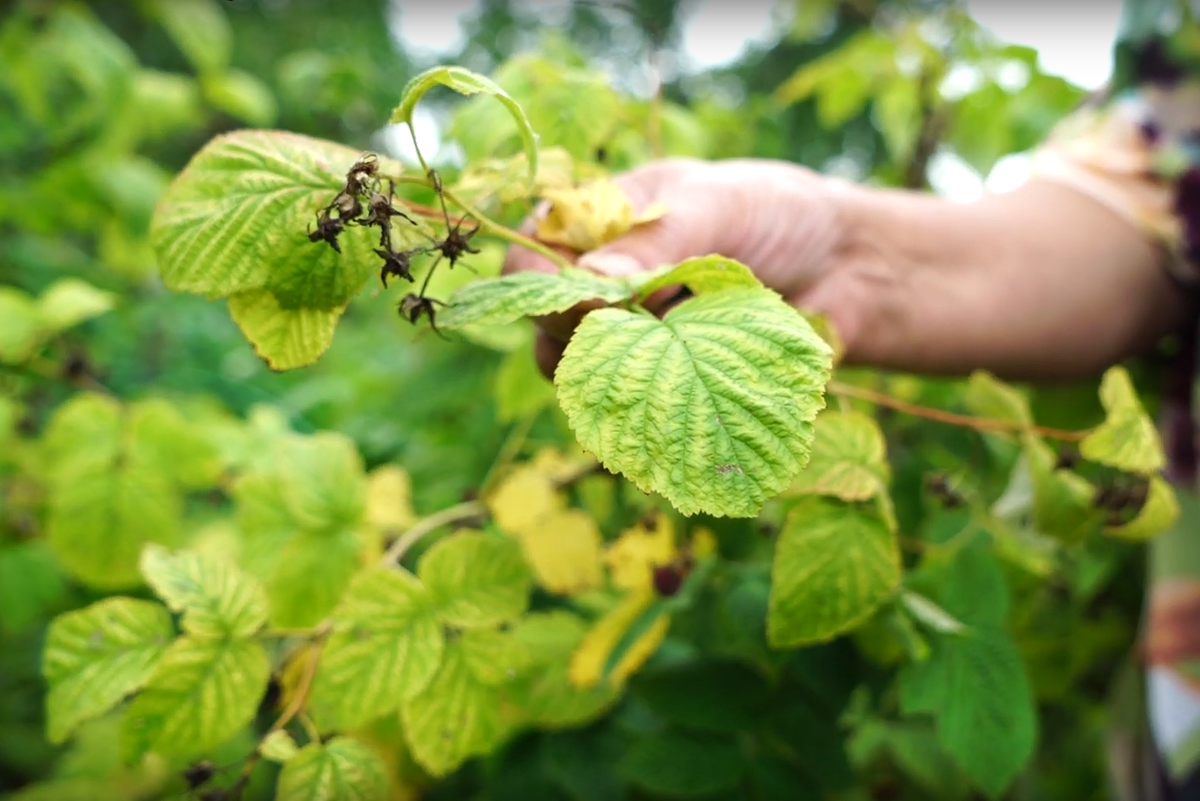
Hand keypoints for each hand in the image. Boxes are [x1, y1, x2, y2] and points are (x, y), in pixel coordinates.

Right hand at [502, 157, 892, 377]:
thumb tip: (592, 282)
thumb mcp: (720, 204)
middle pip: (547, 327)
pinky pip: (635, 407)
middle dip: (585, 335)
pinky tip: (689, 397)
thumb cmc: (780, 212)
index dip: (538, 286)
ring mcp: (633, 337)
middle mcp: (604, 284)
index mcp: (601, 223)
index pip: (530, 257)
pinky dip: (653, 407)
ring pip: (585, 376)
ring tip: (679, 358)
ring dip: (620, 376)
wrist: (851, 265)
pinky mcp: (667, 381)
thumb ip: (659, 242)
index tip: (583, 304)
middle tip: (645, 332)